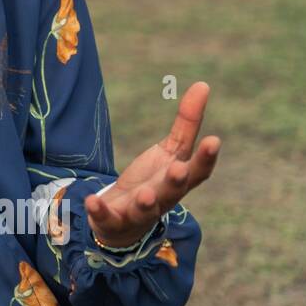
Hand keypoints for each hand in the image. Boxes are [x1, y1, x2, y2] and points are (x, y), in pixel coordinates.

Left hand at [85, 81, 220, 248]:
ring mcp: (139, 212)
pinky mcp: (113, 220)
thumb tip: (203, 84)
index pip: (199, 171)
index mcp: (179, 180)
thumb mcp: (171, 152)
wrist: (126, 221)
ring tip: (144, 194)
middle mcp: (163, 198)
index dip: (206, 158)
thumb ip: (187, 123)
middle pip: (173, 192)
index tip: (214, 140)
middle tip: (179, 170)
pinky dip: (100, 211)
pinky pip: (106, 217)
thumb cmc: (155, 181)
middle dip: (177, 181)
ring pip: (145, 210)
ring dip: (145, 203)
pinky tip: (91, 201)